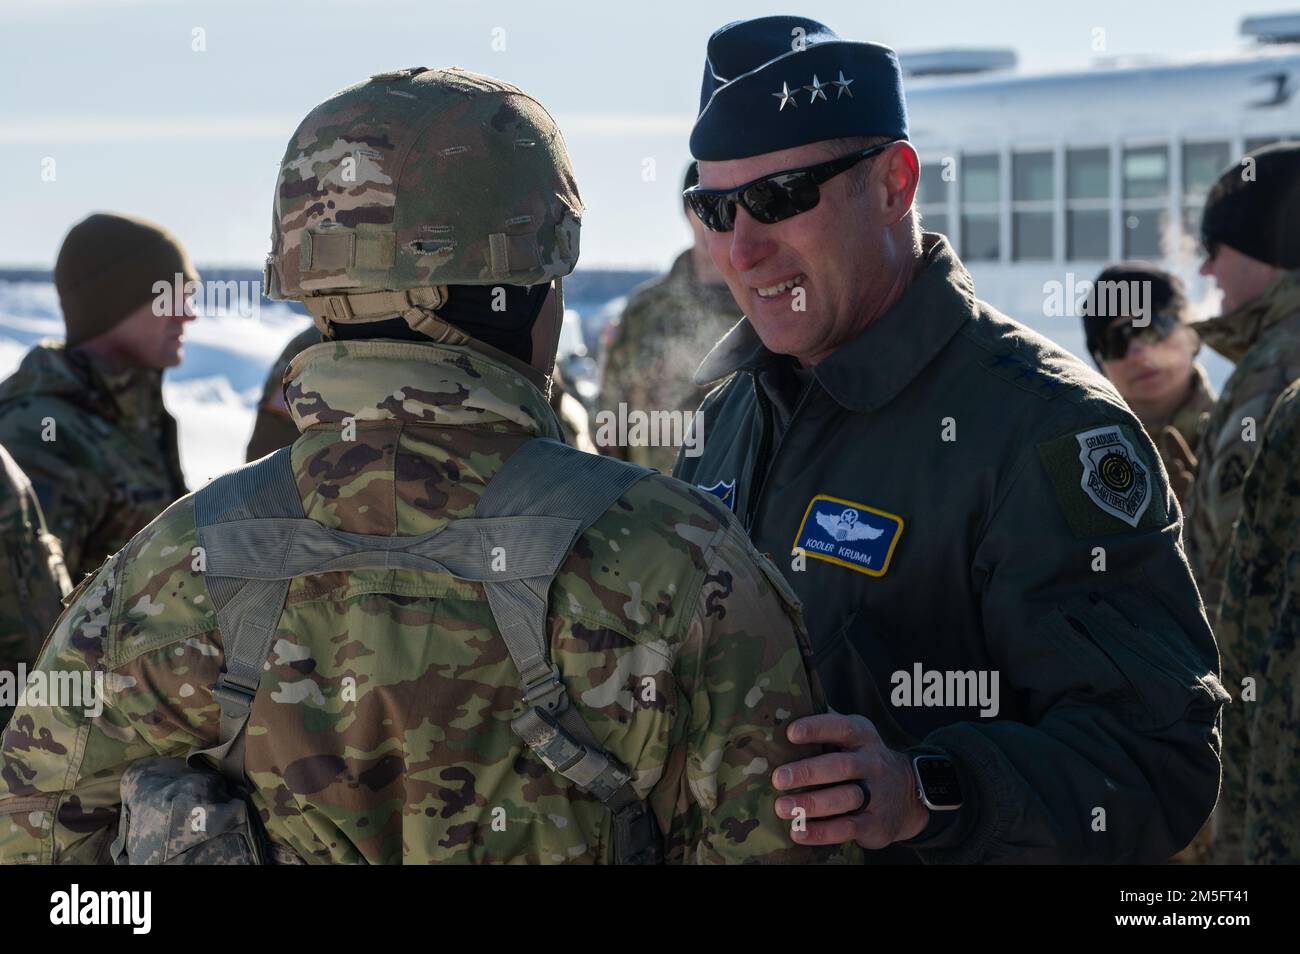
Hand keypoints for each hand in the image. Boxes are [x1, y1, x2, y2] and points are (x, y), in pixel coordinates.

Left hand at [771, 712, 928, 849]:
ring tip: (782, 808)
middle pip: (840, 766)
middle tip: (778, 778)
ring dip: (811, 804)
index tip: (790, 733)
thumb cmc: (862, 758)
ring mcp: (876, 794)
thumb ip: (826, 723)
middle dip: (808, 772)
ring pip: (844, 798)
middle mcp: (872, 763)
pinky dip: (821, 832)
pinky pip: (847, 828)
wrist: (908, 795)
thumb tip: (787, 702)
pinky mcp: (875, 824)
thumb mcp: (854, 736)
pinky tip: (798, 832)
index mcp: (863, 736)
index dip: (816, 729)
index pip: (841, 728)